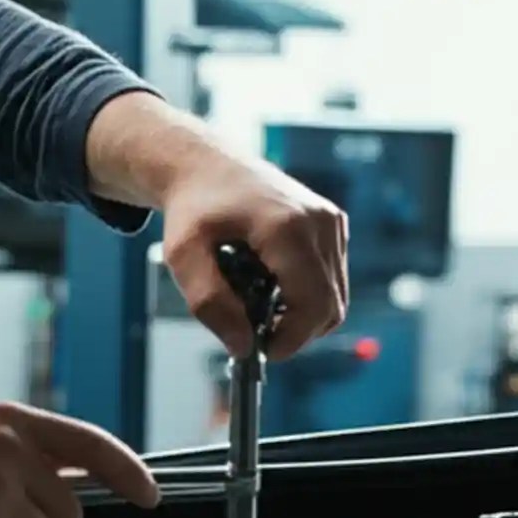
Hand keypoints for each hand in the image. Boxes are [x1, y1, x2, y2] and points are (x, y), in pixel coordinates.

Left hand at [86, 92, 348, 359]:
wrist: (205, 166)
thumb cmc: (193, 208)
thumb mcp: (183, 256)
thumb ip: (209, 302)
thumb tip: (242, 346)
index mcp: (287, 227)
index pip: (313, 305)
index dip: (291, 339)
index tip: (260, 351)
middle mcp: (320, 222)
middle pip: (330, 307)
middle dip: (294, 331)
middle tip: (253, 330)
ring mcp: (331, 222)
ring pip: (334, 296)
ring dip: (299, 313)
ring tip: (255, 301)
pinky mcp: (333, 225)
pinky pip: (331, 279)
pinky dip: (305, 294)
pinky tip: (268, 283)